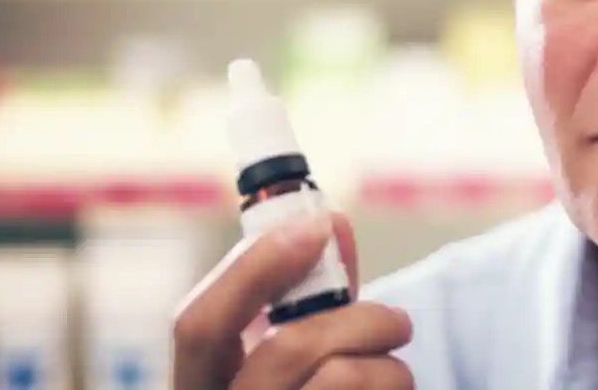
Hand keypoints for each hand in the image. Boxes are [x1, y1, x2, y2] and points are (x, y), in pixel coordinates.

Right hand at [173, 212, 414, 388]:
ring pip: (341, 379)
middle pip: (286, 349)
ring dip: (391, 367)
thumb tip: (328, 225)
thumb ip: (307, 302)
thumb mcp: (293, 362)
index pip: (199, 325)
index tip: (319, 223)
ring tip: (397, 378)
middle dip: (359, 317)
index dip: (257, 266)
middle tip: (397, 321)